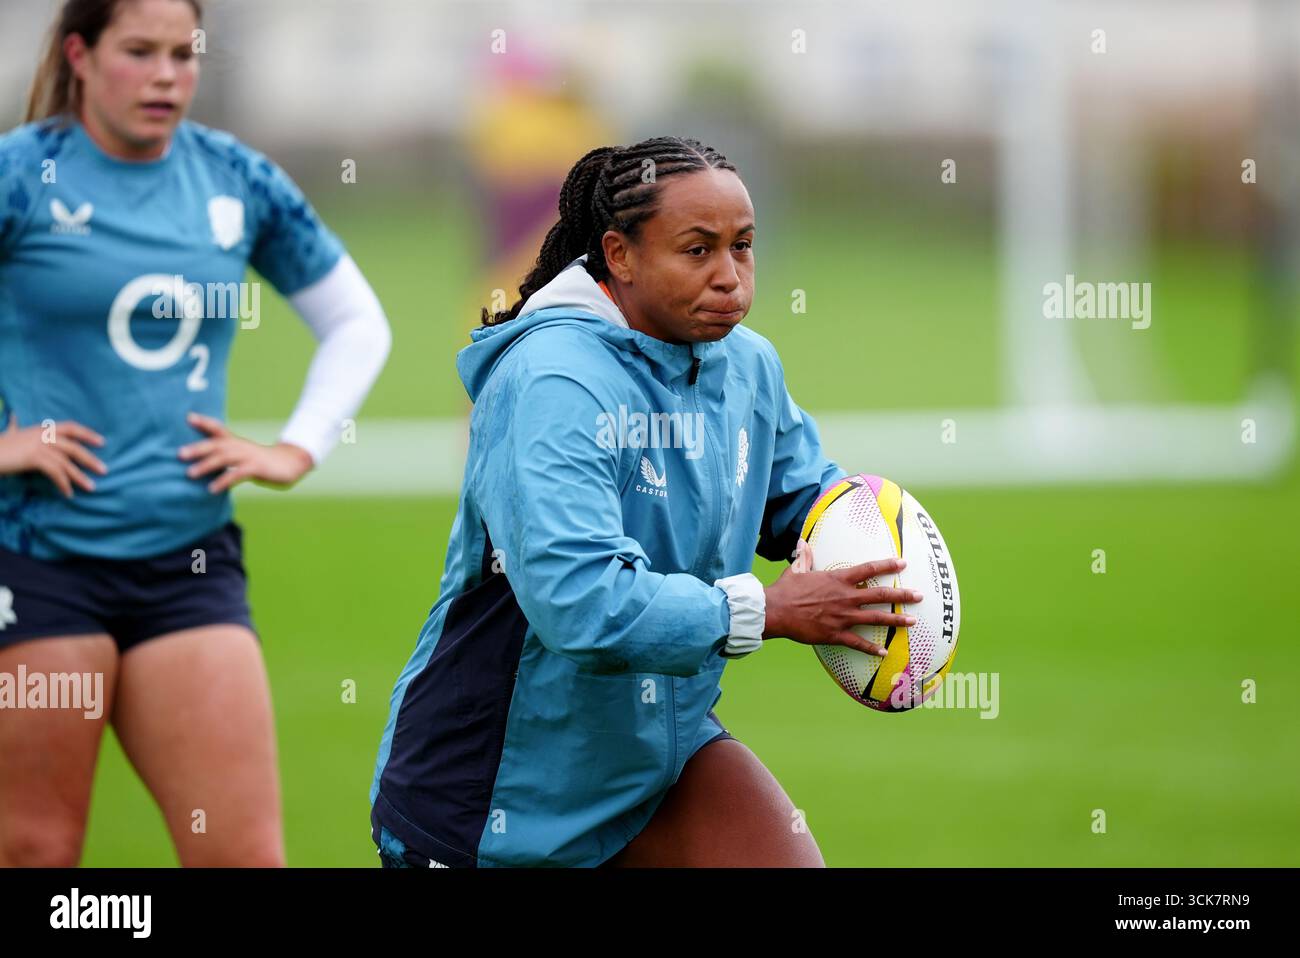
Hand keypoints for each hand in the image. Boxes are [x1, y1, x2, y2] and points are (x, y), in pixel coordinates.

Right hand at [0, 413, 106, 497]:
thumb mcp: (10, 432)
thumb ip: (15, 426)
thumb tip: (13, 416)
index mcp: (42, 429)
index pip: (71, 427)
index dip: (87, 434)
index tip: (102, 442)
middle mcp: (43, 435)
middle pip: (73, 447)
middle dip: (90, 459)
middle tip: (104, 470)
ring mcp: (39, 446)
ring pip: (66, 462)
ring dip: (80, 477)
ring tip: (91, 487)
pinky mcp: (33, 458)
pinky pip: (55, 472)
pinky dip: (63, 484)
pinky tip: (68, 493)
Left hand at [178, 412, 313, 493]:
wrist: (290, 464)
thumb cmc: (262, 462)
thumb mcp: (243, 455)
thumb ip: (225, 456)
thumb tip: (202, 463)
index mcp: (236, 442)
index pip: (218, 428)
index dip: (204, 422)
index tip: (189, 417)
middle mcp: (241, 446)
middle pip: (217, 444)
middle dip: (198, 448)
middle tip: (179, 454)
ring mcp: (249, 456)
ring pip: (224, 458)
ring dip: (206, 465)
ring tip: (190, 474)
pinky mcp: (257, 468)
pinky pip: (237, 474)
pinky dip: (224, 481)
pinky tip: (212, 489)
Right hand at [762, 542, 922, 655]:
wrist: (776, 611)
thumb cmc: (785, 590)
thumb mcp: (796, 570)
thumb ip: (804, 557)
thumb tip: (802, 543)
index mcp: (837, 580)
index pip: (868, 569)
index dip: (887, 565)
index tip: (902, 563)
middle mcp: (845, 597)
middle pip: (880, 595)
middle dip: (902, 595)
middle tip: (919, 596)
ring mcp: (842, 617)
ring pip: (876, 618)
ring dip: (896, 620)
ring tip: (913, 622)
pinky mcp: (835, 634)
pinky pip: (858, 642)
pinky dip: (872, 648)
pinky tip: (884, 652)